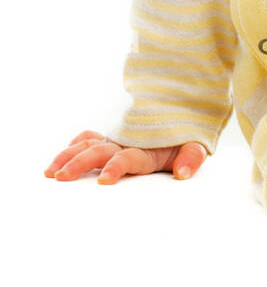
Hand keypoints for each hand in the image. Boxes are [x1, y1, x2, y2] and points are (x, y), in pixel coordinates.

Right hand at [43, 129, 208, 183]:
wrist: (185, 106)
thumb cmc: (187, 133)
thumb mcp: (196, 144)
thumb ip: (191, 158)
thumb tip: (182, 173)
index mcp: (146, 148)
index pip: (127, 158)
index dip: (115, 167)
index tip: (102, 180)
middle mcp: (127, 142)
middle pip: (98, 151)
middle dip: (79, 164)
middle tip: (61, 177)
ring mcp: (117, 139)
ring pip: (87, 145)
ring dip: (68, 156)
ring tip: (50, 172)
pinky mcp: (113, 138)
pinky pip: (89, 138)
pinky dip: (74, 145)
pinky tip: (61, 158)